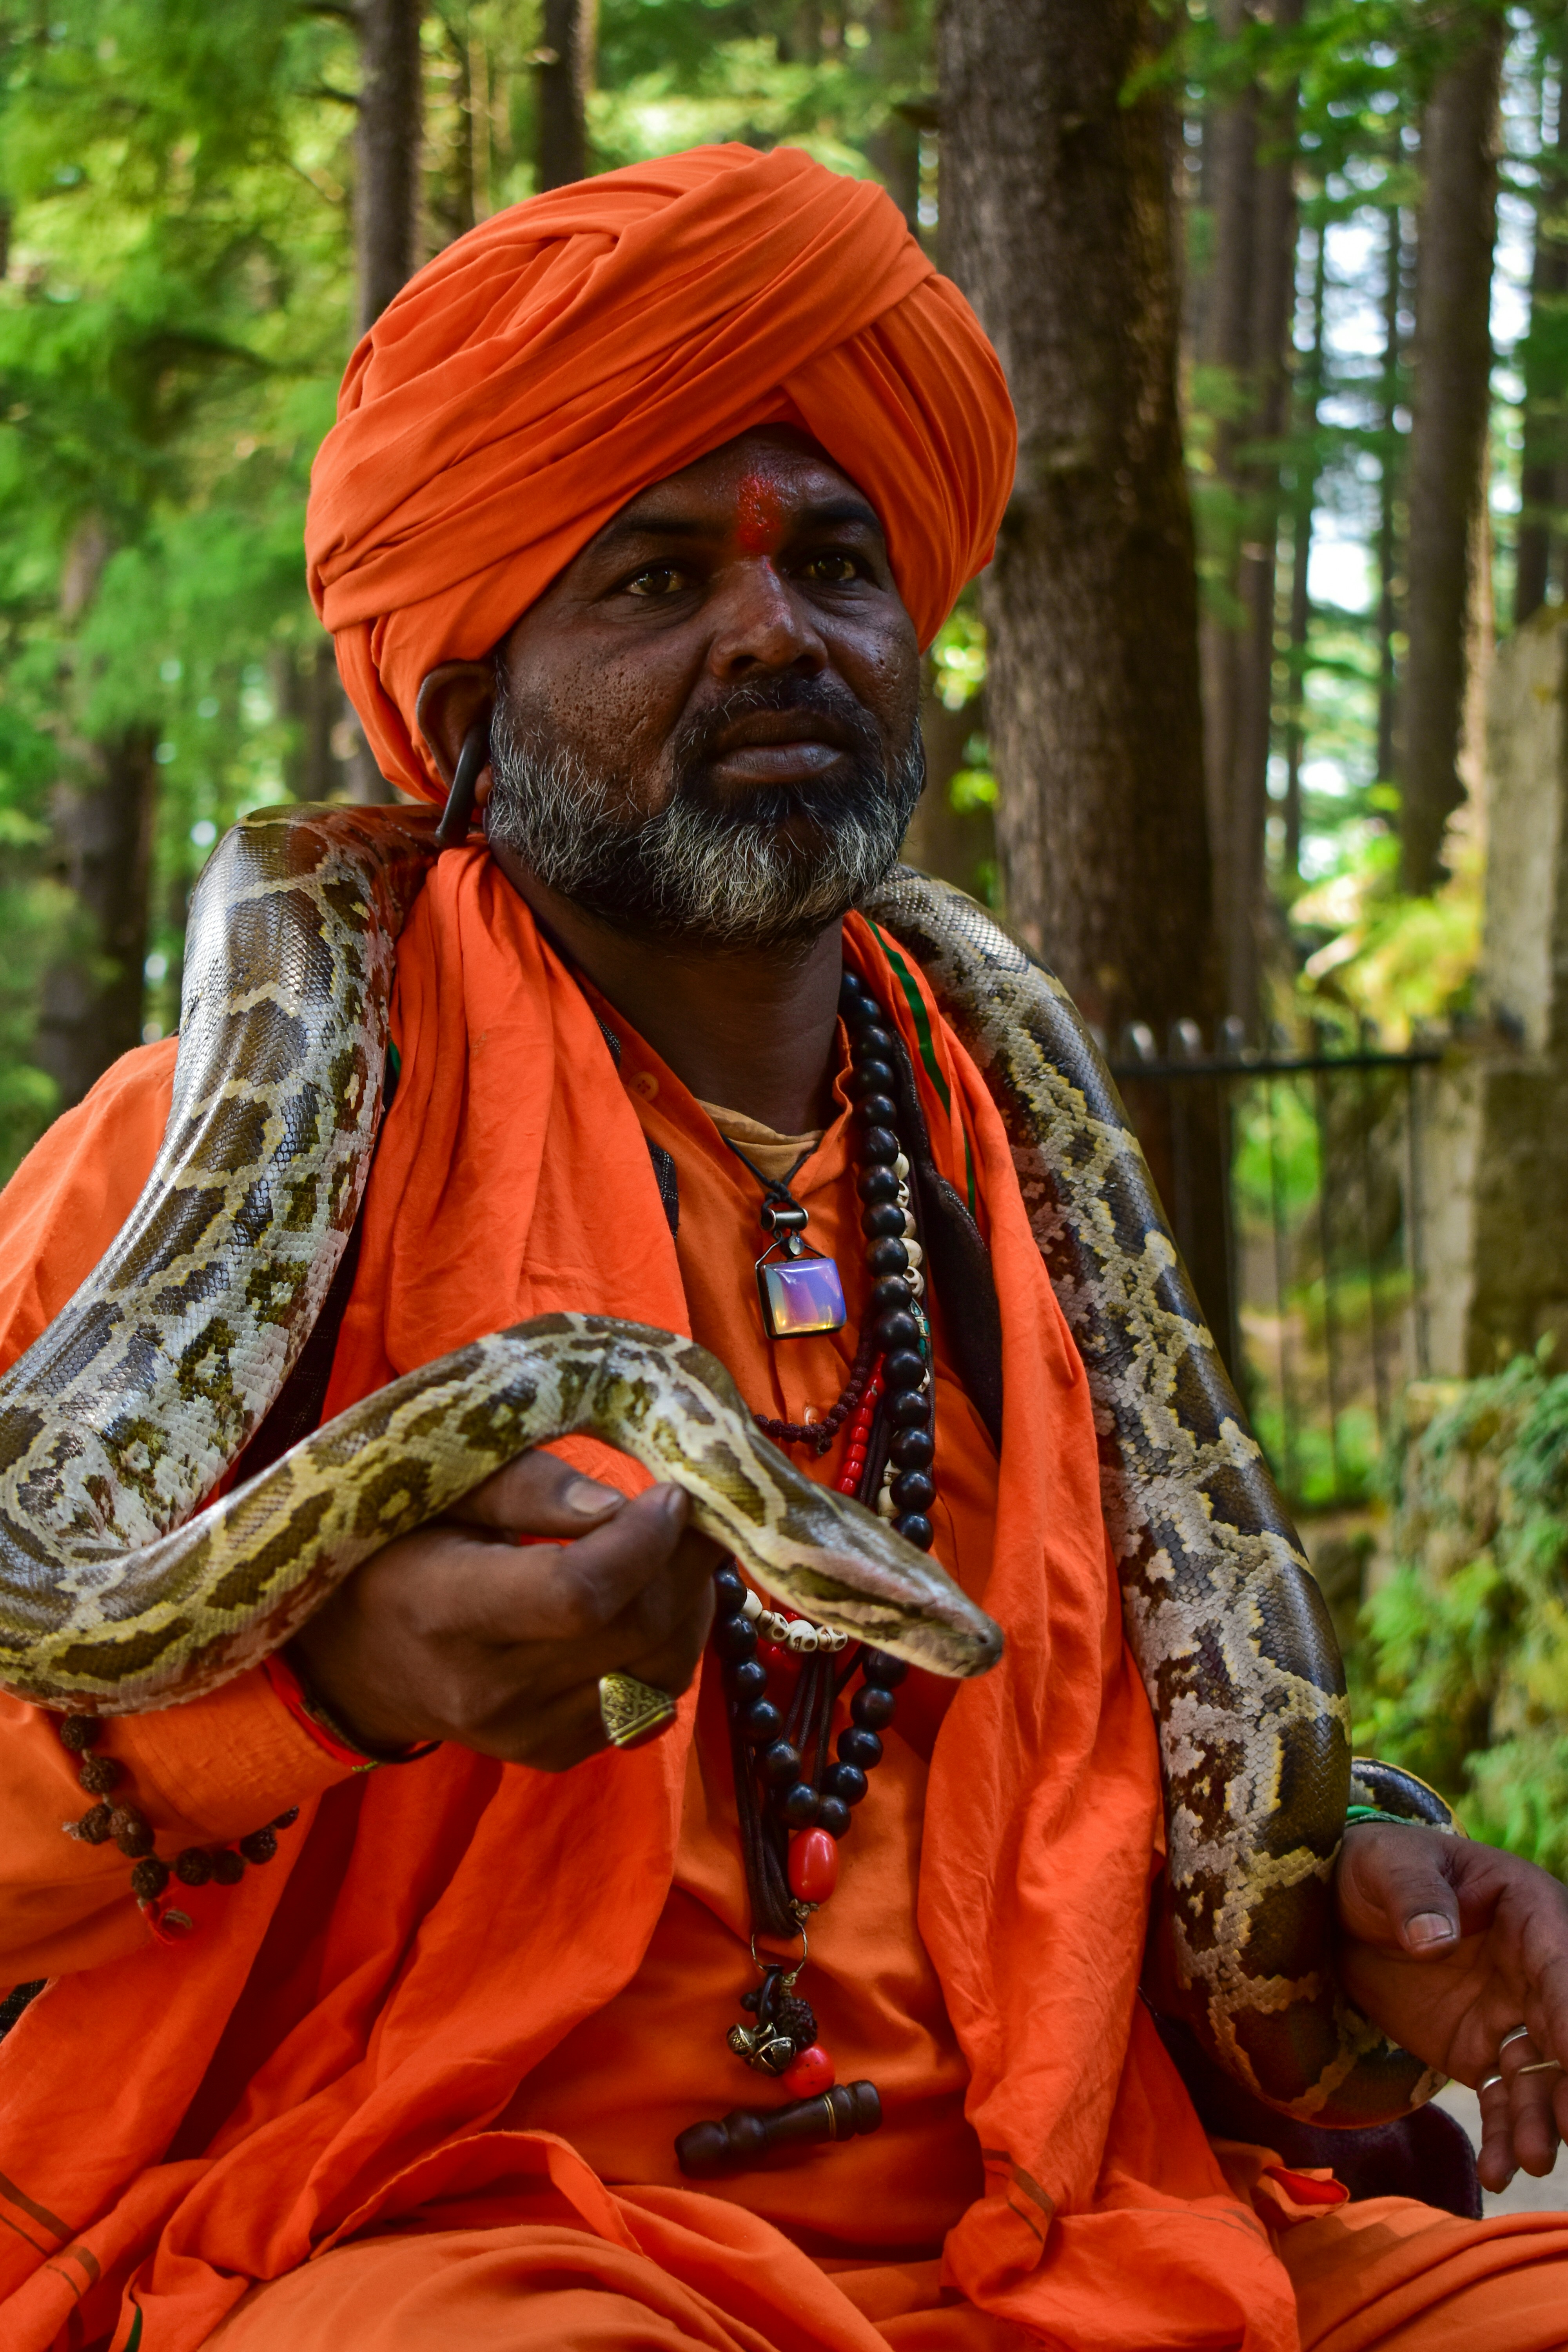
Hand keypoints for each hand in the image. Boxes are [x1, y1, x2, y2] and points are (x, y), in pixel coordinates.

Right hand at [287, 1450, 718, 1770]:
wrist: (356, 1659)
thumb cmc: (397, 1548)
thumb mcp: (439, 1492)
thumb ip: (525, 1488)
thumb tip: (615, 1506)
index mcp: (445, 1610)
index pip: (575, 1594)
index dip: (642, 1543)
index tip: (672, 1495)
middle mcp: (489, 1689)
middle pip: (632, 1631)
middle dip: (683, 1565)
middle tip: (688, 1515)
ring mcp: (524, 1735)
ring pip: (659, 1673)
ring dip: (689, 1609)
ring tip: (676, 1556)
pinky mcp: (553, 1754)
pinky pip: (649, 1706)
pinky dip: (668, 1651)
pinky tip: (650, 1608)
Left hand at [1336, 1823, 1567, 2189]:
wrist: (1342, 1907)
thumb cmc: (1376, 1868)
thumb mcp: (1387, 1864)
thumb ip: (1413, 1894)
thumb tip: (1435, 1938)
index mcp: (1529, 1912)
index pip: (1561, 1966)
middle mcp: (1536, 1971)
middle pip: (1566, 2031)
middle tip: (1567, 2126)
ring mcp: (1511, 2016)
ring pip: (1541, 2075)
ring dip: (1541, 2119)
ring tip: (1531, 2160)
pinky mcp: (1481, 2052)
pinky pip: (1503, 2099)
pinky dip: (1505, 2135)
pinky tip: (1498, 2172)